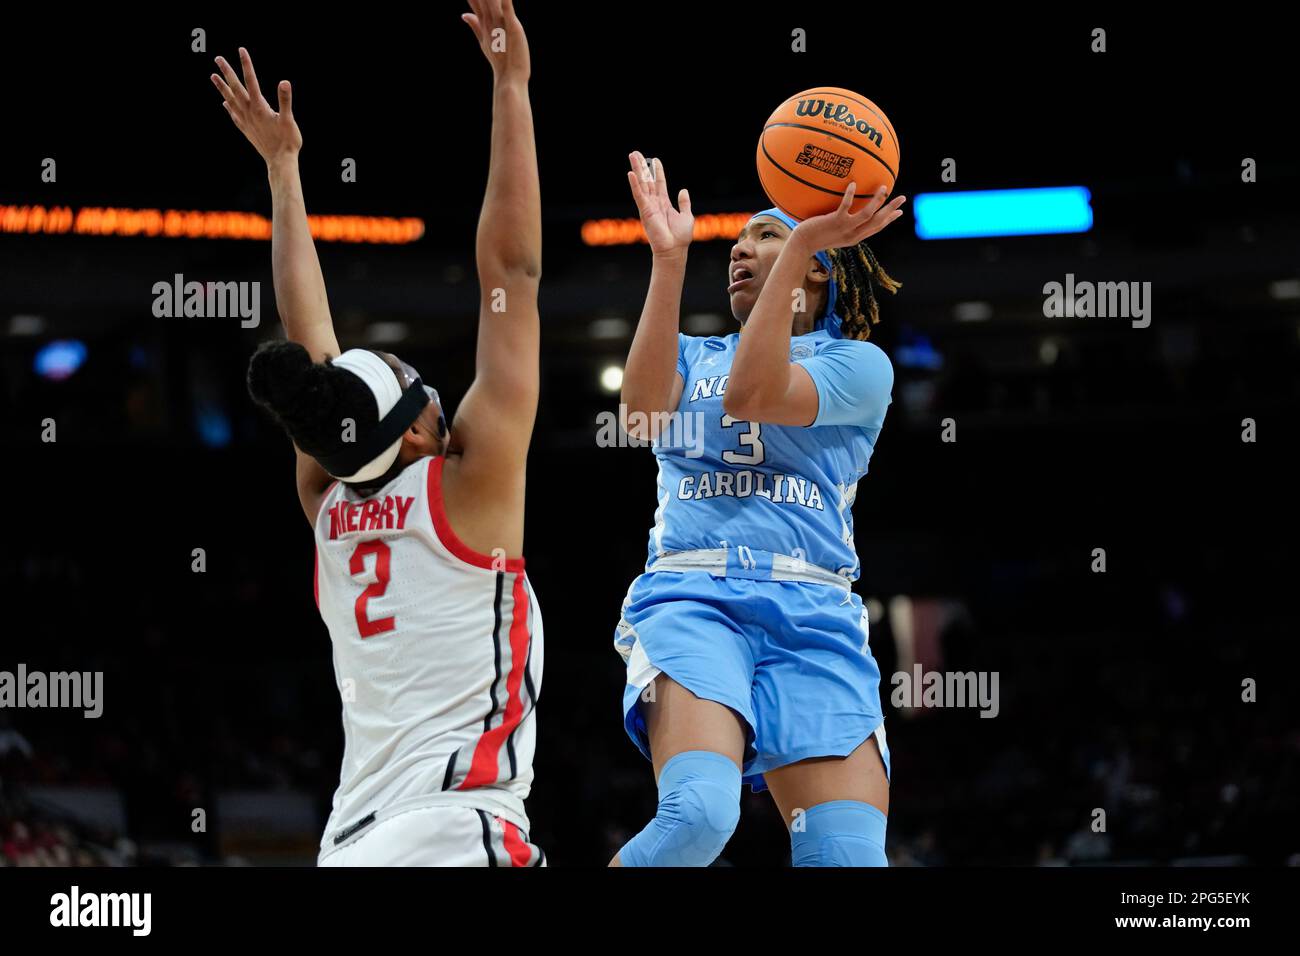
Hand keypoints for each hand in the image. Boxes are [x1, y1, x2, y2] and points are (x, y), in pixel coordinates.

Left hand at [212, 48, 300, 165]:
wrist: (280, 162)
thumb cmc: (288, 141)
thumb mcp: (289, 119)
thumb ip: (285, 100)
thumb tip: (284, 82)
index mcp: (259, 107)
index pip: (251, 81)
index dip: (246, 65)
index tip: (241, 50)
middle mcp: (249, 112)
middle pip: (235, 88)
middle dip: (227, 72)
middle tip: (218, 59)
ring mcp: (246, 121)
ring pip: (230, 100)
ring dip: (222, 87)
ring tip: (213, 76)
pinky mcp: (246, 130)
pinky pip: (234, 115)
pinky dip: (228, 107)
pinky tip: (224, 103)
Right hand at [462, 0, 530, 82]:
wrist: (510, 78)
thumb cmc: (500, 60)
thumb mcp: (484, 40)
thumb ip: (475, 25)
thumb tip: (464, 13)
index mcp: (484, 22)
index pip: (474, 0)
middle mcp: (489, 21)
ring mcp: (500, 24)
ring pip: (492, 0)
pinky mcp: (513, 28)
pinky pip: (508, 9)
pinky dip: (505, 1)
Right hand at [625, 151, 693, 257]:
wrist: (674, 249)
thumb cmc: (680, 237)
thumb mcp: (687, 216)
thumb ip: (684, 203)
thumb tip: (683, 190)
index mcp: (664, 203)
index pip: (659, 183)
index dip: (657, 171)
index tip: (655, 160)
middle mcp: (654, 203)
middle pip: (647, 180)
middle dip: (642, 166)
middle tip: (636, 153)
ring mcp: (648, 206)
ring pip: (641, 184)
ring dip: (637, 170)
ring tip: (632, 156)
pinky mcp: (645, 211)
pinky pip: (639, 195)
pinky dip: (635, 185)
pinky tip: (631, 174)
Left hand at [791, 183, 905, 251]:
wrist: (802, 245)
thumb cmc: (815, 236)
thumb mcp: (832, 232)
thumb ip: (842, 223)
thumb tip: (845, 211)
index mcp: (855, 238)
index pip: (876, 228)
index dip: (889, 220)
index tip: (900, 212)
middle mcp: (853, 235)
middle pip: (877, 222)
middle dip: (891, 210)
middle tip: (902, 198)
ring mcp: (844, 229)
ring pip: (867, 215)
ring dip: (877, 201)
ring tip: (884, 187)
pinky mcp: (834, 222)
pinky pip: (845, 206)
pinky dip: (850, 195)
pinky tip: (853, 184)